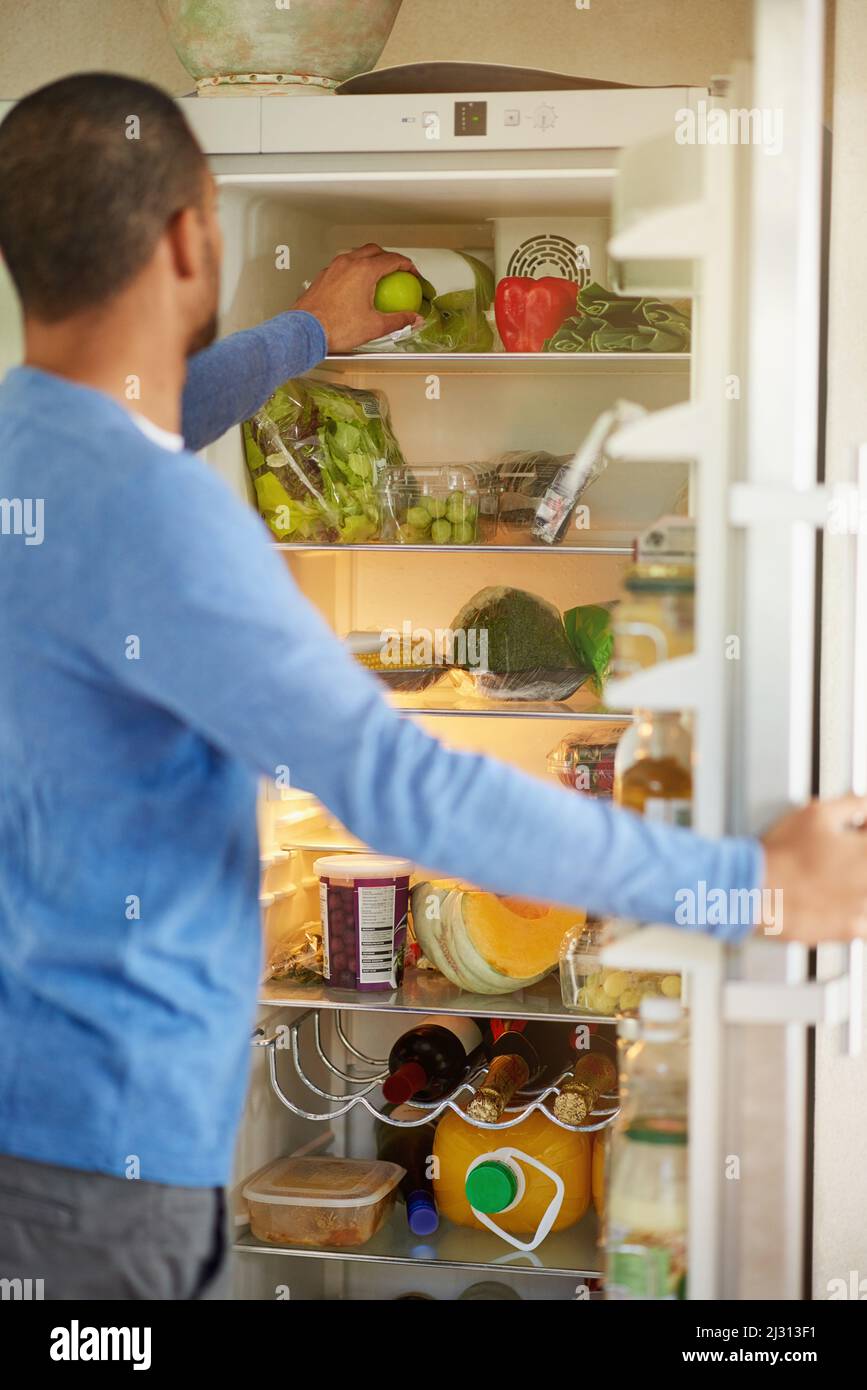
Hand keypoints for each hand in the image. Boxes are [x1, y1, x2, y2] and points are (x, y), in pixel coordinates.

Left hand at [293, 244, 425, 352]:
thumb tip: (413, 319)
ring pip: (356, 254)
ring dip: (369, 260)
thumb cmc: (336, 328)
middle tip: (397, 270)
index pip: (392, 259)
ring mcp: (333, 268)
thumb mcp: (374, 326)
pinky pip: (342, 266)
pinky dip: (354, 270)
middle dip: (389, 257)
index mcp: (363, 270)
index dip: (407, 265)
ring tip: (376, 275)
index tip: (412, 273)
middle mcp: (347, 264)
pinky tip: (355, 285)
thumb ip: (398, 320)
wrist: (305, 331)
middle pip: (374, 250)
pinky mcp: (323, 277)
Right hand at [761, 796, 866, 941]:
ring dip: (857, 882)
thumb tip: (863, 802)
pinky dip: (855, 911)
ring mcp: (863, 909)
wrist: (759, 891)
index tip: (855, 828)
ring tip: (832, 875)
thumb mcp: (816, 813)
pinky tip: (836, 900)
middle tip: (837, 851)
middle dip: (856, 855)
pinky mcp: (849, 929)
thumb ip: (851, 804)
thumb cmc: (783, 855)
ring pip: (866, 894)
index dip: (862, 829)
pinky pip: (864, 922)